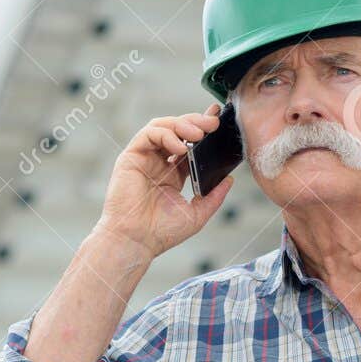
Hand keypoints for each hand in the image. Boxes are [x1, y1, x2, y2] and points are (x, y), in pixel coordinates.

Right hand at [96, 102, 232, 258]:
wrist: (137, 241)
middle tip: (213, 123)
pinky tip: (181, 147)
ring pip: (162, 126)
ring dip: (183, 125)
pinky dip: (166, 134)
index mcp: (173, 174)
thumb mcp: (196, 214)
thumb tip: (229, 180)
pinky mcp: (131, 157)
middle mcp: (158, 163)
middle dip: (197, 122)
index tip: (219, 120)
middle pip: (178, 130)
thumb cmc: (160, 233)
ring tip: (199, 134)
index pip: (190, 144)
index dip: (203, 129)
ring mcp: (144, 158)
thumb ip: (214, 196)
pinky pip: (149, 134)